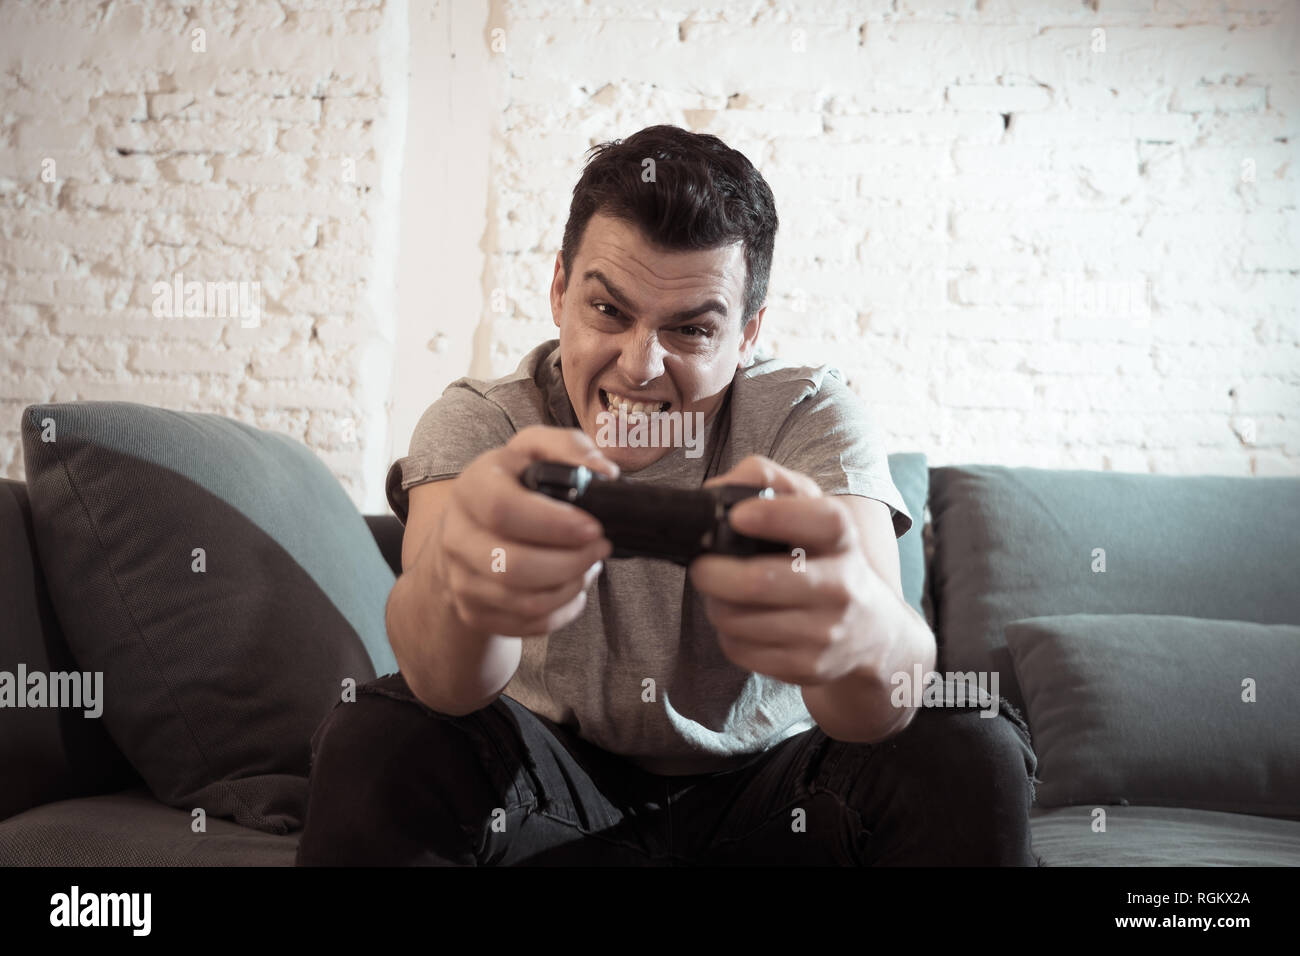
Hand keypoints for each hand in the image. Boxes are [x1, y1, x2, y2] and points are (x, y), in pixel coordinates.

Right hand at [432, 425, 617, 637]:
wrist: (465, 531)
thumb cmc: (509, 486)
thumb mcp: (533, 450)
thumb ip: (569, 448)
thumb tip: (605, 473)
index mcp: (471, 489)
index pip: (503, 510)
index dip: (553, 524)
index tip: (593, 527)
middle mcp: (456, 537)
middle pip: (513, 566)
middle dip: (571, 562)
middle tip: (600, 548)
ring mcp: (461, 580)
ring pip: (525, 602)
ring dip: (571, 586)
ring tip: (588, 564)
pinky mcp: (475, 613)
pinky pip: (528, 625)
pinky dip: (562, 610)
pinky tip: (572, 586)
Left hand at [689, 455, 893, 686]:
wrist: (872, 633)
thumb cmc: (826, 559)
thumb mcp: (812, 511)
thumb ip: (768, 480)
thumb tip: (716, 489)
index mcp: (844, 540)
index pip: (820, 522)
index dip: (775, 516)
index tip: (737, 516)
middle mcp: (842, 587)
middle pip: (760, 582)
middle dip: (713, 572)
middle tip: (700, 564)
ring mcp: (825, 633)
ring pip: (739, 619)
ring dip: (714, 603)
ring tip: (719, 591)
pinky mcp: (806, 668)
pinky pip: (740, 649)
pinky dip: (727, 633)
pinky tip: (739, 619)